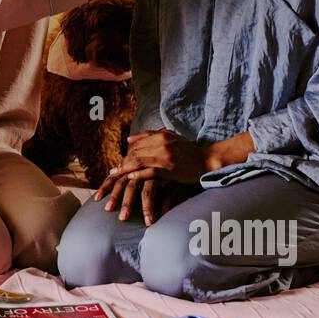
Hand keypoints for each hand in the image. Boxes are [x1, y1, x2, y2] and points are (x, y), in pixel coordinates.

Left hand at [93, 129, 216, 223]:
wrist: (207, 161)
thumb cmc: (189, 151)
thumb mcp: (171, 138)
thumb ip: (149, 137)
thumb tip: (128, 140)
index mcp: (160, 136)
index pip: (136, 146)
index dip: (124, 157)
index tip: (115, 169)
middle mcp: (161, 144)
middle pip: (134, 154)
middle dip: (120, 166)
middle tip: (110, 177)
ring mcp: (164, 156)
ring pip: (138, 162)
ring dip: (124, 172)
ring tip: (115, 181)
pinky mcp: (169, 168)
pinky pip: (149, 172)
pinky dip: (137, 175)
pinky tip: (129, 180)